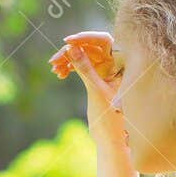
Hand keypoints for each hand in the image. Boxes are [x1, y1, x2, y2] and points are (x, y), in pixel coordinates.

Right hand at [50, 32, 127, 150]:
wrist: (112, 139)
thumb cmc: (111, 118)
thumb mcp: (96, 91)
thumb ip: (85, 68)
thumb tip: (71, 48)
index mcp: (121, 64)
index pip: (103, 41)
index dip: (86, 38)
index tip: (68, 42)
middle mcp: (114, 64)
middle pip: (90, 47)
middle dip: (71, 51)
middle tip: (54, 61)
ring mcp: (105, 70)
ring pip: (83, 56)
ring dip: (67, 60)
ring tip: (55, 70)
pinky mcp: (96, 78)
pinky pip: (81, 66)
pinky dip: (70, 67)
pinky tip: (60, 74)